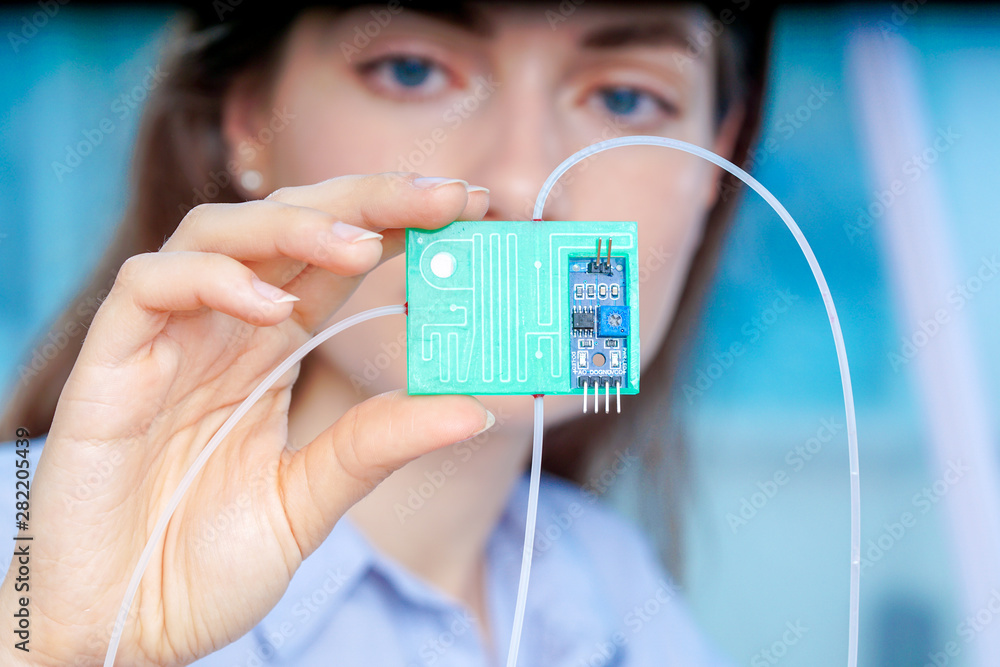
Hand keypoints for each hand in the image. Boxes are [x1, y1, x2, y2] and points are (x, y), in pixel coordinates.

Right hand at [0, 173, 492, 665]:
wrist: (117, 628)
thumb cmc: (202, 563)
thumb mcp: (309, 500)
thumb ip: (376, 446)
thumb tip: (474, 408)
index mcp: (273, 349)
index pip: (337, 257)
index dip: (399, 221)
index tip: (470, 206)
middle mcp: (222, 329)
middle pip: (290, 222)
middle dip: (368, 198)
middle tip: (446, 197)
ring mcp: (165, 340)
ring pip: (218, 232)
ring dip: (295, 223)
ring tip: (364, 244)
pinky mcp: (109, 365)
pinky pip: (150, 285)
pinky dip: (213, 280)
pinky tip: (273, 308)